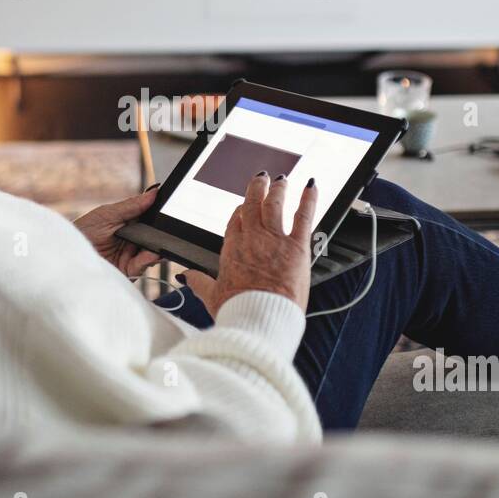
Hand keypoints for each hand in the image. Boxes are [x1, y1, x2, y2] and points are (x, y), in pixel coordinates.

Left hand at [74, 185, 160, 277]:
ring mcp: (131, 255)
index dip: (159, 215)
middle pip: (154, 235)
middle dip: (161, 232)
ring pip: (153, 250)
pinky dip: (150, 259)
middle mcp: (132, 239)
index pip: (150, 217)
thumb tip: (153, 192)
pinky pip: (144, 264)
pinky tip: (151, 253)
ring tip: (159, 241)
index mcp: (128, 222)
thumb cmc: (82, 232)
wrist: (66, 255)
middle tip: (167, 226)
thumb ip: (132, 205)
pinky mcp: (129, 270)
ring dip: (158, 246)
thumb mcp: (107, 214)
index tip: (168, 209)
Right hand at [182, 172, 317, 316]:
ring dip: (278, 190)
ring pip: (275, 204)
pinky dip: (309, 199)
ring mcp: (274, 239)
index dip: (240, 212)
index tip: (243, 208)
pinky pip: (303, 216)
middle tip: (261, 179)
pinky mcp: (297, 246)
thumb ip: (199, 282)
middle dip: (257, 189)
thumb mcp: (212, 296)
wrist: (260, 318)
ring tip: (282, 180)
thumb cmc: (238, 310)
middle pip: (253, 204)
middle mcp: (252, 238)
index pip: (235, 221)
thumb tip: (186, 276)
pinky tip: (312, 186)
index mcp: (232, 249)